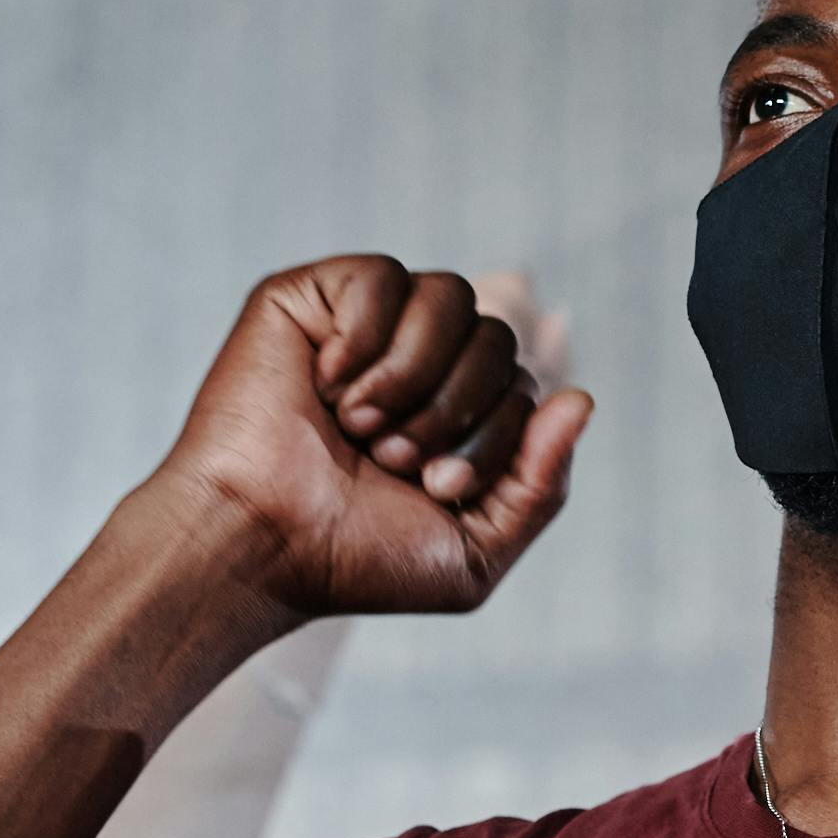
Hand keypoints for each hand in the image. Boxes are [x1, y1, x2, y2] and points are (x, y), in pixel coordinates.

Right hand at [133, 257, 594, 622]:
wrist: (258, 548)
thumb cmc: (352, 560)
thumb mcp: (474, 550)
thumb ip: (542, 484)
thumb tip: (579, 399)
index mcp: (458, 414)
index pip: (527, 386)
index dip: (496, 436)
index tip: (436, 487)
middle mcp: (417, 362)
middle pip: (497, 337)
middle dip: (457, 409)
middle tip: (394, 458)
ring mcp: (365, 327)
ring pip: (450, 295)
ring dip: (415, 375)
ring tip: (362, 424)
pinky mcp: (310, 298)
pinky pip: (382, 278)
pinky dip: (365, 340)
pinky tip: (328, 384)